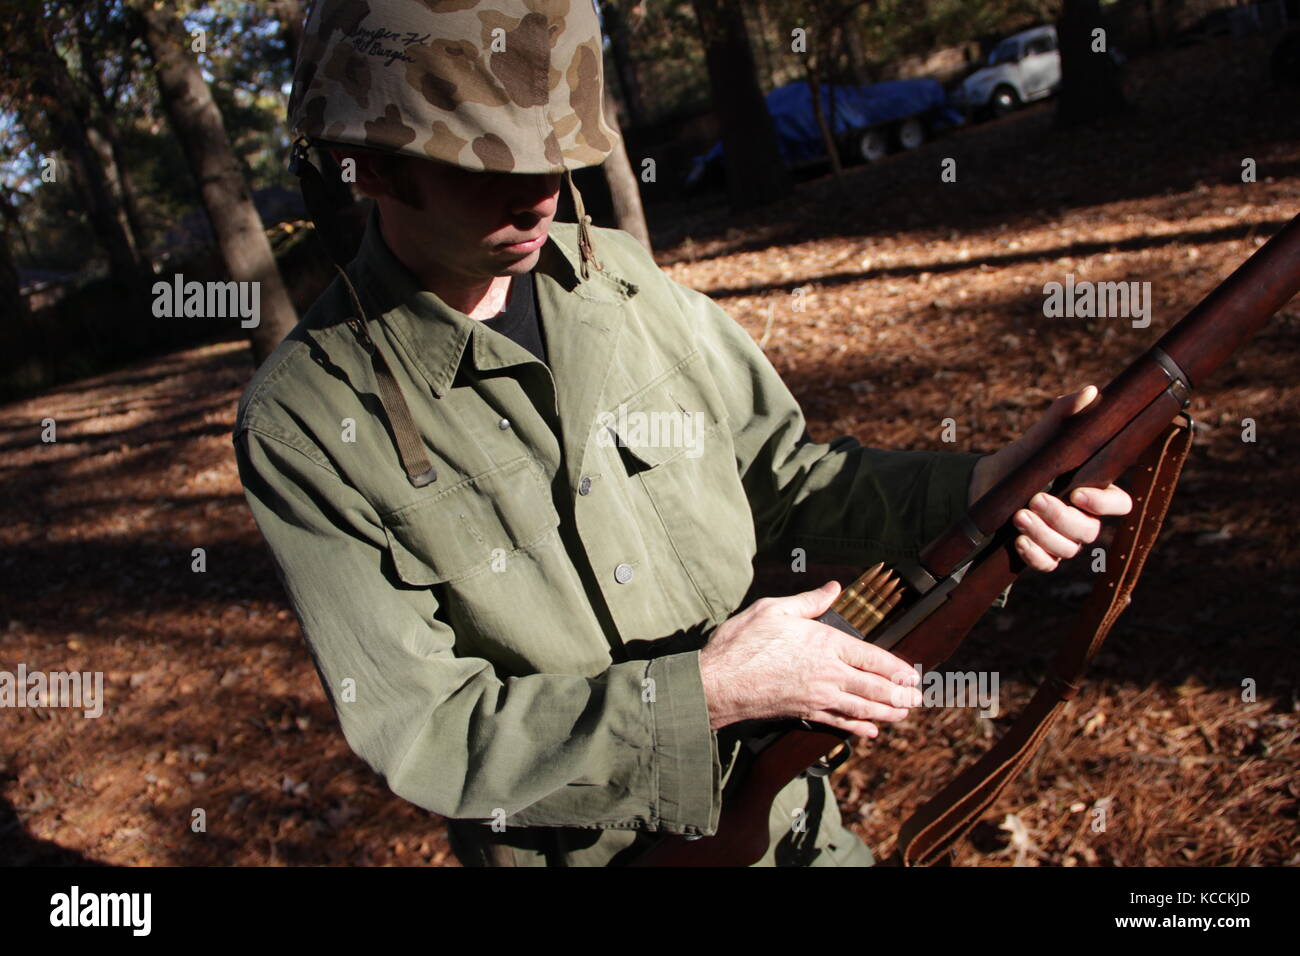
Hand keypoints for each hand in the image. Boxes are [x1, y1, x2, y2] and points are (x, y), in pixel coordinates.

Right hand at [698, 580, 922, 734]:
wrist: (718, 683)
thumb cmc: (742, 643)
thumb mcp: (774, 609)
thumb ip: (809, 601)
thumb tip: (834, 588)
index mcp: (825, 644)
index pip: (872, 658)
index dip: (896, 668)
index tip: (913, 675)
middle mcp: (828, 674)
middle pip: (874, 688)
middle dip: (900, 695)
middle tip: (918, 700)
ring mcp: (817, 696)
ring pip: (861, 708)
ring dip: (886, 713)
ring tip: (904, 715)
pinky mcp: (804, 712)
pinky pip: (838, 722)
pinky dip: (857, 728)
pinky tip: (869, 733)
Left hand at [967, 385, 1132, 571]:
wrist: (986, 486)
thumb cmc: (1023, 461)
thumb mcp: (1041, 439)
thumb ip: (1064, 417)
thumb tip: (1090, 392)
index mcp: (1092, 491)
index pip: (1120, 504)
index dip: (1105, 503)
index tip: (1078, 492)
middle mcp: (1083, 519)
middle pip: (1089, 530)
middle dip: (1062, 517)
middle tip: (1035, 499)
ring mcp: (1063, 540)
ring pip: (1068, 549)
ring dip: (1044, 533)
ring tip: (1019, 515)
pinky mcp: (1042, 555)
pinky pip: (1047, 564)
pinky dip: (1034, 555)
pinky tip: (1018, 541)